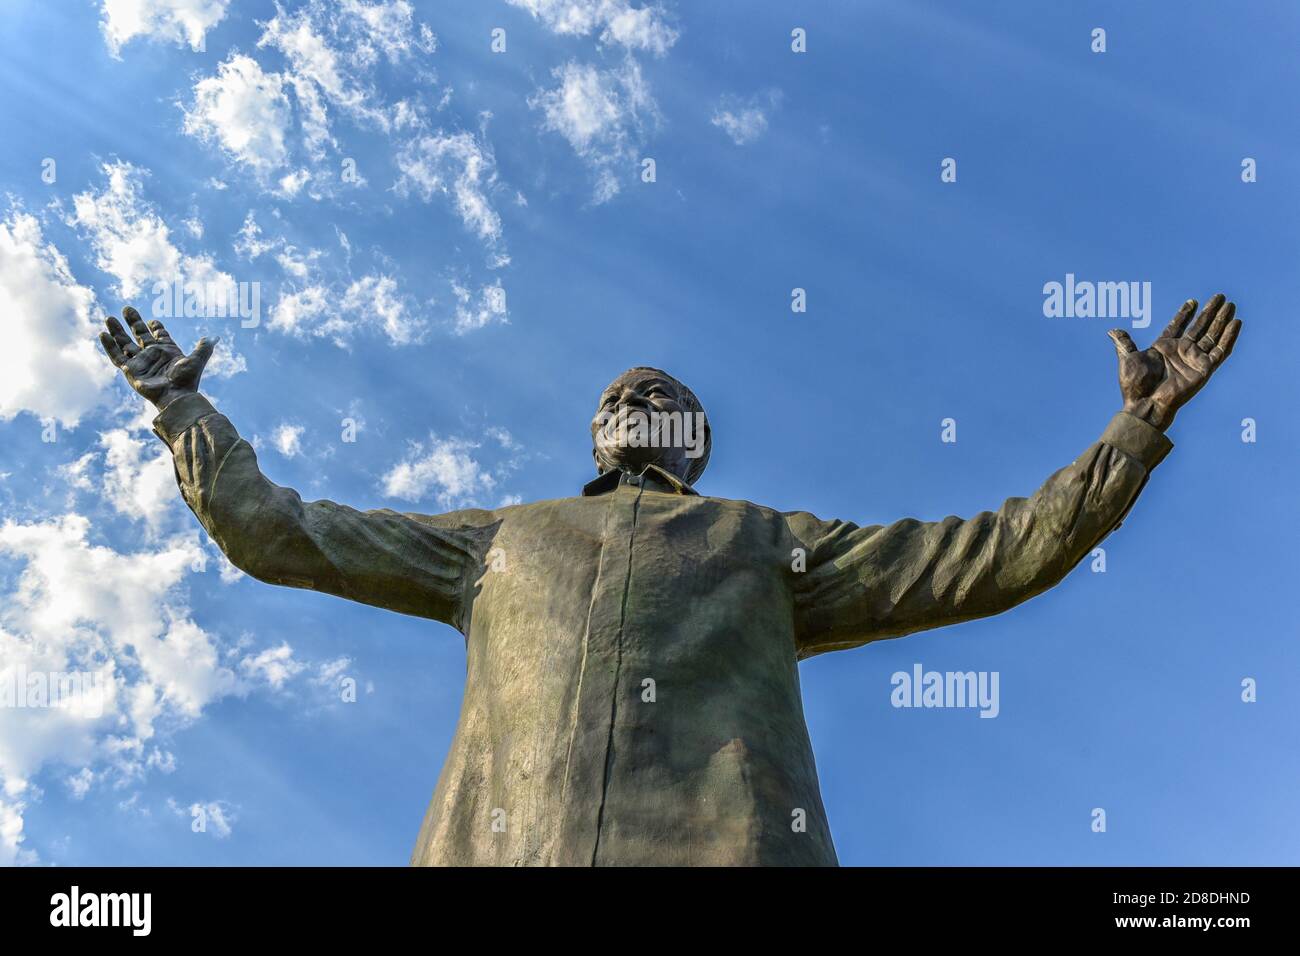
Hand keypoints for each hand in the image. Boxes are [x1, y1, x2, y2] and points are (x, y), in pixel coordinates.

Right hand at [99, 306, 215, 409]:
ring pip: (125, 343)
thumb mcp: (197, 360)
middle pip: (140, 335)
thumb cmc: (186, 380)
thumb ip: (204, 348)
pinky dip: (109, 346)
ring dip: (117, 331)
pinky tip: (103, 334)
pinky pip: (116, 356)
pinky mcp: (130, 370)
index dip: (157, 328)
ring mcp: (140, 362)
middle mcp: (152, 355)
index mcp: (168, 351)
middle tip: (127, 309)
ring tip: (109, 318)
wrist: (175, 396)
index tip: (154, 321)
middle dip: (134, 322)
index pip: (160, 336)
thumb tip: (215, 337)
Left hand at [1107, 293, 1240, 430]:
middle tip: (1219, 296)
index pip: (1177, 325)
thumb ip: (1124, 343)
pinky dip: (1229, 337)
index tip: (1192, 301)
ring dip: (1221, 320)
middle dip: (1209, 312)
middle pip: (1199, 326)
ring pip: (1212, 335)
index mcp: (1164, 347)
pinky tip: (1236, 323)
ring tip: (1230, 305)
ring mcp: (1194, 359)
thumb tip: (1112, 331)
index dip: (1184, 314)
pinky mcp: (1205, 369)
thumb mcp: (1127, 358)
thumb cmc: (1134, 384)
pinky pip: (1221, 350)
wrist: (1145, 403)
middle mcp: (1181, 351)